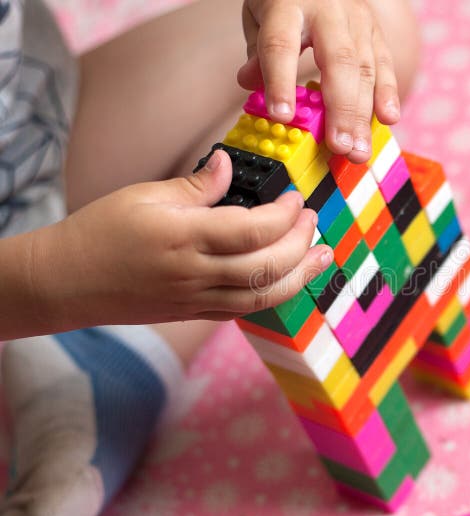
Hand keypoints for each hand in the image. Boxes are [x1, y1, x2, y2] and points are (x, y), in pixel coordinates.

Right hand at [32, 150, 332, 330]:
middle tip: (312, 221)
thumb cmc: (100, 233)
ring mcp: (196, 299)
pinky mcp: (193, 314)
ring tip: (322, 256)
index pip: (253, 229)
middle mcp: (195, 273)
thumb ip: (195, 185)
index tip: (295, 199)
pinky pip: (243, 310)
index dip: (285, 215)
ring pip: (262, 296)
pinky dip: (271, 295)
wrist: (66, 283)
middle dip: (300, 244)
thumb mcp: (144, 196)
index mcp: (184, 236)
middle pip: (267, 266)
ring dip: (300, 276)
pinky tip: (287, 279)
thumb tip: (227, 164)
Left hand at [237, 0, 399, 163]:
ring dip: (364, 114)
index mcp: (288, 5)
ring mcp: (357, 19)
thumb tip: (252, 86)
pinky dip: (388, 93)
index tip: (282, 117)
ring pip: (365, 68)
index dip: (281, 82)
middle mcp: (328, 10)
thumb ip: (258, 53)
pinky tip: (389, 119)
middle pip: (337, 61)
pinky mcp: (375, 30)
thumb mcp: (259, 16)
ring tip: (358, 150)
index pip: (282, 46)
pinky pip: (384, 63)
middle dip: (340, 109)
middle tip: (338, 146)